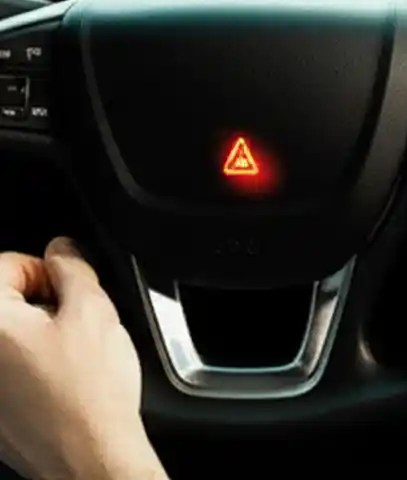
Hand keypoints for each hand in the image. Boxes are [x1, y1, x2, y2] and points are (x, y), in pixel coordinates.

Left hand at [0, 238, 165, 479]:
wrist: (87, 457)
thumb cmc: (89, 396)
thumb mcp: (95, 314)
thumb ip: (74, 269)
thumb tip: (63, 251)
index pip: (6, 264)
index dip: (47, 273)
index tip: (68, 293)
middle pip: (3, 302)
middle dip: (39, 305)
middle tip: (73, 326)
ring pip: (7, 336)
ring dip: (33, 337)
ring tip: (68, 359)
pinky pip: (7, 369)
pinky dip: (27, 367)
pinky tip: (57, 383)